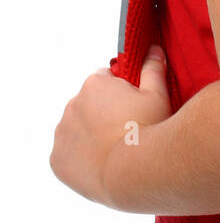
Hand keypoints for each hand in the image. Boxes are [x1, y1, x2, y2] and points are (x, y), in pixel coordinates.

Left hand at [49, 46, 172, 206]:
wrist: (133, 173)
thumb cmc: (149, 130)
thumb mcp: (158, 95)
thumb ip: (152, 69)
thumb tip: (152, 50)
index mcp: (95, 84)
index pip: (105, 79)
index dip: (121, 92)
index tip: (132, 107)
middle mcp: (72, 104)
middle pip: (89, 104)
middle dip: (104, 113)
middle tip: (127, 130)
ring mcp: (62, 133)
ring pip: (77, 129)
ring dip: (91, 135)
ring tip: (116, 150)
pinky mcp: (57, 160)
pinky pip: (68, 154)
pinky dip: (80, 158)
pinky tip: (101, 164)